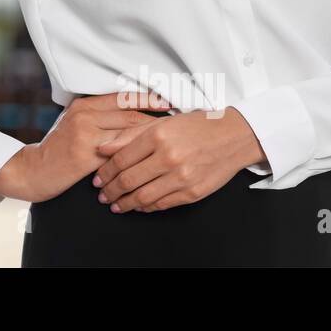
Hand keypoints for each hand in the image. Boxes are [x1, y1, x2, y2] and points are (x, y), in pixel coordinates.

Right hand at [0, 90, 173, 202]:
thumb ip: (97, 115)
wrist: (35, 170)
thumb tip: (129, 110)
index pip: (123, 97)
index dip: (148, 98)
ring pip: (128, 132)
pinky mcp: (86, 155)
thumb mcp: (73, 123)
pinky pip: (119, 154)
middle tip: (180, 120)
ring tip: (173, 139)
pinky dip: (137, 156)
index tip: (170, 100)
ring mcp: (85, 134)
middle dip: (157, 116)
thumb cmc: (58, 148)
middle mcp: (85, 115)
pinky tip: (152, 160)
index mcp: (84, 105)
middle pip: (129, 113)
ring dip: (152, 136)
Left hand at [91, 106, 265, 212]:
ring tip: (116, 205)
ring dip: (125, 203)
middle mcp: (169, 157)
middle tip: (102, 195)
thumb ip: (130, 135)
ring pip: (143, 196)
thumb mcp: (162, 123)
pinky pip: (162, 204)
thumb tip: (102, 148)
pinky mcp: (193, 192)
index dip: (105, 172)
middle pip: (129, 180)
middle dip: (111, 191)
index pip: (121, 159)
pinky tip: (138, 206)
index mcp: (158, 135)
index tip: (97, 178)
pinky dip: (146, 207)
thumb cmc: (196, 126)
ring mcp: (182, 177)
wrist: (233, 136)